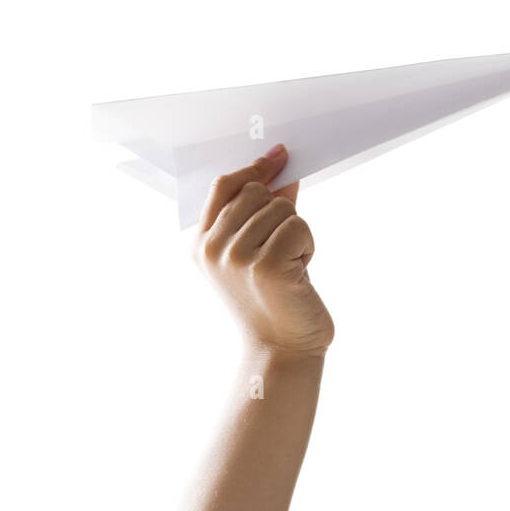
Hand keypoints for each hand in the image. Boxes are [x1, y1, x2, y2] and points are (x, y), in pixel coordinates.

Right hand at [193, 147, 334, 358]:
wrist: (282, 351)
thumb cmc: (274, 303)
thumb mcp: (260, 252)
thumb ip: (264, 212)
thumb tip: (282, 169)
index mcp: (201, 245)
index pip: (223, 186)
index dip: (253, 170)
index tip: (278, 159)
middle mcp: (213, 250)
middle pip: (255, 192)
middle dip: (280, 213)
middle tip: (283, 250)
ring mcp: (237, 258)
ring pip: (281, 209)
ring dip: (296, 234)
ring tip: (289, 267)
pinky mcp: (266, 267)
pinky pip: (299, 226)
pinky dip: (308, 246)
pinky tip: (300, 273)